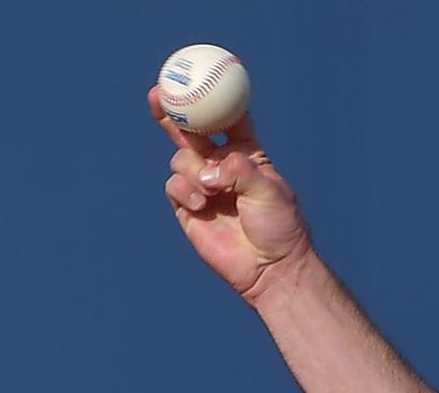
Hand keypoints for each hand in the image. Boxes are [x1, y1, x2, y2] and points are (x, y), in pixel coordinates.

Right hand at [151, 86, 311, 301]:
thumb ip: (241, 171)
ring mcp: (203, 184)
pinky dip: (185, 191)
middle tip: (159, 94)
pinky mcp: (188, 206)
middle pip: (191, 130)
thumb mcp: (269, 192)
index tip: (200, 77)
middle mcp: (222, 165)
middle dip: (173, 110)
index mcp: (247, 153)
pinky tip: (202, 205)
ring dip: (191, 170)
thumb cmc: (279, 228)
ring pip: (180, 158)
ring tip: (210, 191)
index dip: (213, 97)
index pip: (227, 118)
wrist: (269, 268)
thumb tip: (211, 168)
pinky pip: (174, 185)